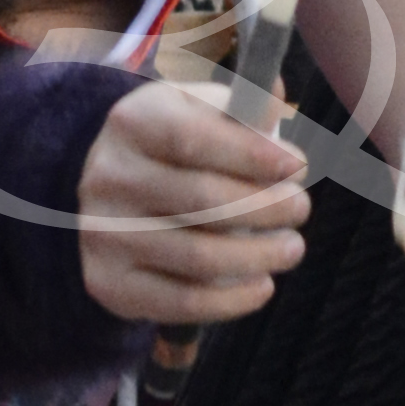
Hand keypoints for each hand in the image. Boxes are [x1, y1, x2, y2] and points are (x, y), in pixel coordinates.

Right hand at [75, 80, 306, 331]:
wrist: (108, 195)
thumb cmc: (171, 147)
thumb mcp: (196, 109)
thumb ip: (239, 106)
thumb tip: (275, 103)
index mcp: (132, 123)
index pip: (193, 139)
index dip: (251, 155)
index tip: (298, 166)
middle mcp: (109, 177)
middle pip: (201, 199)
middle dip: (266, 207)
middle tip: (300, 208)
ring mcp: (103, 234)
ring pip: (197, 257)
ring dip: (259, 256)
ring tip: (291, 248)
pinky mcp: (108, 283)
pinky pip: (181, 302)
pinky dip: (232, 300)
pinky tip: (262, 286)